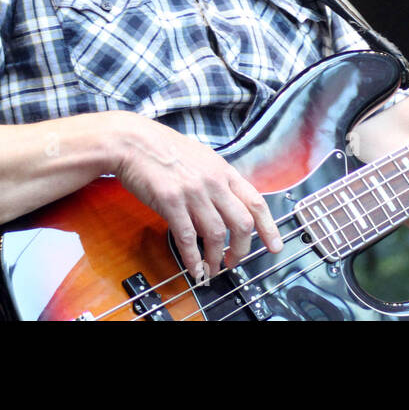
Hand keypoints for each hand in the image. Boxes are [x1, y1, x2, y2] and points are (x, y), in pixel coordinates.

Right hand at [115, 117, 283, 280]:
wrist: (134, 141)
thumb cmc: (165, 149)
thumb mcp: (202, 159)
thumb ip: (217, 182)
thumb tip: (227, 207)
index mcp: (224, 171)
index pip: (256, 202)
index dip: (269, 227)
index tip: (274, 245)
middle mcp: (213, 182)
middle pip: (241, 223)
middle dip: (241, 249)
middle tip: (234, 261)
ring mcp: (193, 192)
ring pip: (216, 234)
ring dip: (215, 257)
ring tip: (212, 268)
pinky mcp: (170, 202)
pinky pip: (187, 237)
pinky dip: (193, 258)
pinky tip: (194, 268)